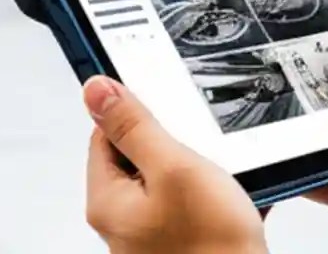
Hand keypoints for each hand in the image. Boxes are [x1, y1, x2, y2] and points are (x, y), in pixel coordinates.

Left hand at [83, 76, 267, 253]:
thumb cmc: (211, 249)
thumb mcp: (174, 168)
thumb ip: (134, 126)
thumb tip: (96, 90)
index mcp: (107, 201)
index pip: (104, 135)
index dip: (136, 115)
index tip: (165, 107)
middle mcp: (122, 223)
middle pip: (138, 158)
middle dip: (174, 146)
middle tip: (200, 154)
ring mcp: (150, 238)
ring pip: (169, 182)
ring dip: (198, 173)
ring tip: (221, 183)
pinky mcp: (179, 245)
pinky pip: (190, 207)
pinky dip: (211, 198)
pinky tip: (231, 202)